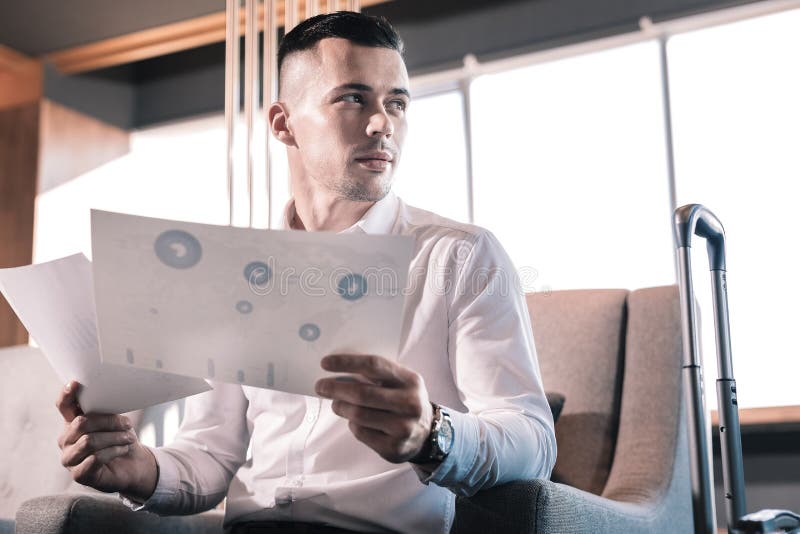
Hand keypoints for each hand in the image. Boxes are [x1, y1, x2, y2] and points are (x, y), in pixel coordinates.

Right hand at [56, 380, 157, 500]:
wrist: (133, 464)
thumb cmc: (120, 439)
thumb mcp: (114, 420)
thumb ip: (104, 409)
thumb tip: (105, 391)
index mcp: (72, 423)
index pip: (63, 406)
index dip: (66, 395)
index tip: (75, 383)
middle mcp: (66, 440)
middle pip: (82, 423)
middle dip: (109, 422)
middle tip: (127, 424)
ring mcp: (69, 458)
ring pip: (89, 441)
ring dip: (114, 438)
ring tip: (127, 438)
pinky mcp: (78, 475)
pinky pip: (95, 458)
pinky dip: (114, 451)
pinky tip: (122, 450)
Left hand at [315, 354, 432, 462]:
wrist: (427, 433)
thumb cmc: (404, 400)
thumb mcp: (400, 382)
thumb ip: (377, 375)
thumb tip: (338, 370)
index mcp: (410, 380)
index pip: (374, 365)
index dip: (347, 363)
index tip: (325, 363)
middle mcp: (409, 403)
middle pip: (362, 393)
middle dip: (335, 388)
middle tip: (320, 386)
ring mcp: (403, 428)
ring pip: (358, 415)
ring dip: (341, 407)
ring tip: (336, 404)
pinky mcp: (393, 447)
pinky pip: (361, 433)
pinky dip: (352, 424)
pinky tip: (354, 421)